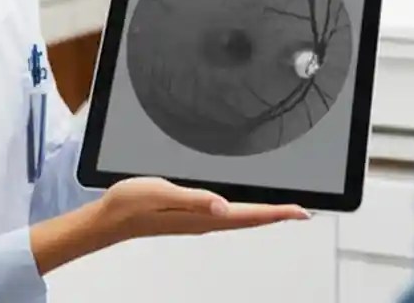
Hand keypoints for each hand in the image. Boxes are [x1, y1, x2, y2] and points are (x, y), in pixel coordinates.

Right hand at [94, 177, 311, 243]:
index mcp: (202, 216)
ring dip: (264, 214)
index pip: (249, 215)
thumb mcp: (162, 193)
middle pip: (251, 219)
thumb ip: (193, 199)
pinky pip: (228, 214)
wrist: (111, 216)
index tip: (301, 211)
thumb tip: (223, 206)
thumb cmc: (132, 203)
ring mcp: (199, 219)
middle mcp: (205, 220)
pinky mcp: (192, 214)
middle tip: (302, 210)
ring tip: (283, 209)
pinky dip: (246, 210)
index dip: (277, 213)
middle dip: (278, 214)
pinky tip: (247, 206)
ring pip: (241, 218)